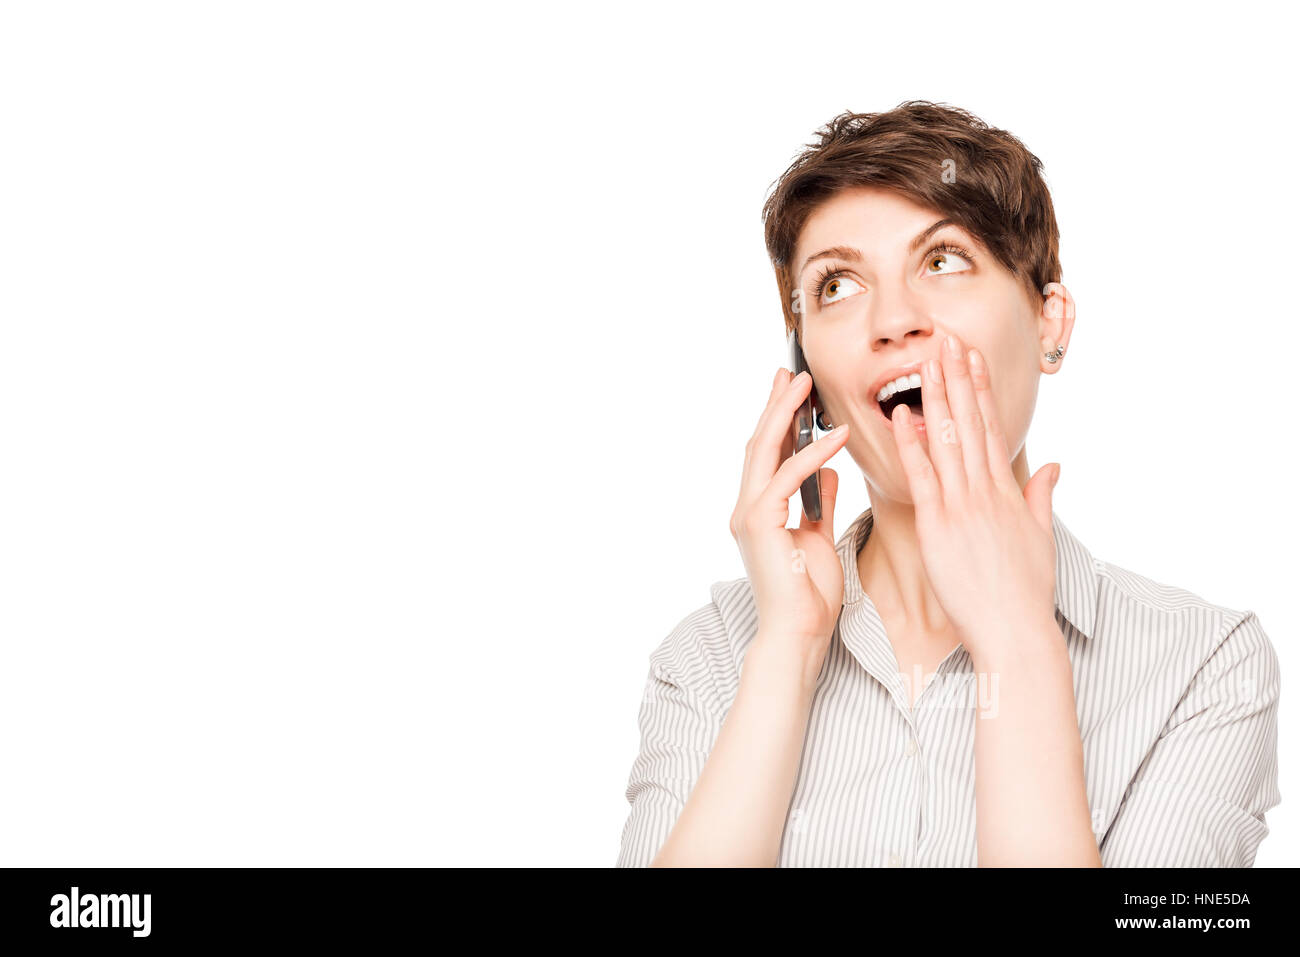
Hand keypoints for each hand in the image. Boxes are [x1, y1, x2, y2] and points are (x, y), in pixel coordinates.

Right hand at [730, 367, 850, 661]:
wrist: (799, 635)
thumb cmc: (809, 596)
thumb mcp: (819, 538)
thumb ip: (819, 502)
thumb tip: (828, 470)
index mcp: (760, 511)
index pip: (768, 455)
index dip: (780, 420)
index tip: (793, 390)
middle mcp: (748, 508)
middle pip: (759, 444)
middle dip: (776, 406)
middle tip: (792, 373)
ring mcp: (749, 515)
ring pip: (764, 452)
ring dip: (787, 416)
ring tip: (807, 386)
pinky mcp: (760, 524)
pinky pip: (787, 478)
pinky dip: (812, 454)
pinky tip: (838, 435)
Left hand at [889, 334, 1059, 660]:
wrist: (1015, 631)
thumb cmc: (1024, 593)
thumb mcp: (1040, 538)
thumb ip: (1042, 496)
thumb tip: (1054, 465)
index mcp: (1008, 492)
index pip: (991, 428)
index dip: (980, 390)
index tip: (971, 358)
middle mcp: (986, 491)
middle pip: (971, 423)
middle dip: (958, 378)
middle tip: (946, 339)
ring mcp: (963, 506)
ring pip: (949, 440)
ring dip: (936, 397)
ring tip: (926, 360)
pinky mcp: (940, 526)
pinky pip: (923, 477)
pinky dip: (913, 445)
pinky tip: (904, 416)